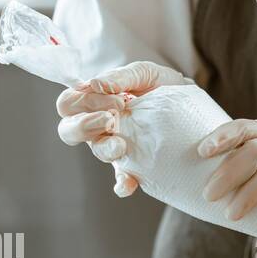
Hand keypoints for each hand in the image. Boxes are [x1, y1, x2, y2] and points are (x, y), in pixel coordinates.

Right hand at [55, 60, 185, 196]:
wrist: (188, 102)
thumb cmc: (158, 84)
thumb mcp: (142, 72)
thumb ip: (121, 76)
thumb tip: (96, 83)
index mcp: (93, 101)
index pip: (68, 104)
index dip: (83, 102)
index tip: (116, 100)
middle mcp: (98, 126)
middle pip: (69, 130)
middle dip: (84, 126)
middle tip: (109, 119)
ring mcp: (114, 146)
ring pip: (96, 151)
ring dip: (104, 149)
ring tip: (121, 145)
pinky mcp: (134, 164)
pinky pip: (121, 178)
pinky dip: (122, 183)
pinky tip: (128, 185)